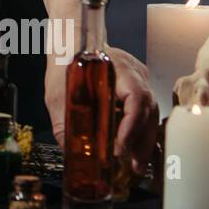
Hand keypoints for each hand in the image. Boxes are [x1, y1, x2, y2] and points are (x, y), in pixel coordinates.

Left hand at [44, 46, 158, 175]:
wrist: (71, 41)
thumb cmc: (66, 60)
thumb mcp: (58, 91)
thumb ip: (64, 120)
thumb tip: (69, 149)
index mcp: (118, 68)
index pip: (135, 97)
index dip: (131, 125)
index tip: (120, 146)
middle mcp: (135, 74)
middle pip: (148, 110)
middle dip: (142, 142)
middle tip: (134, 167)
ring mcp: (140, 80)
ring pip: (151, 114)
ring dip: (144, 141)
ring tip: (135, 165)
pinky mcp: (137, 88)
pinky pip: (145, 112)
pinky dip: (141, 132)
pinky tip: (134, 150)